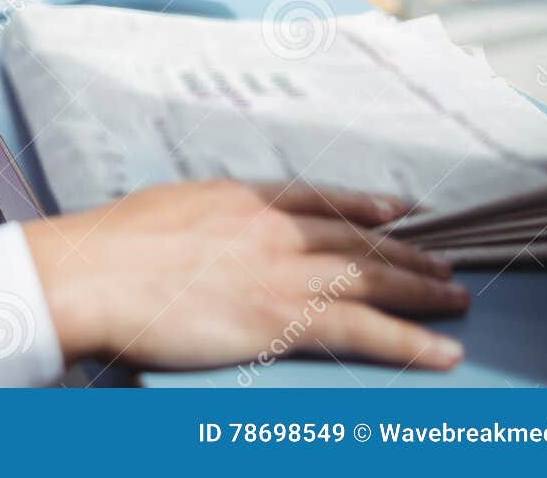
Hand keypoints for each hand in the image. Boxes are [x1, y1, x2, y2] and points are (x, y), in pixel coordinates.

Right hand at [23, 180, 467, 373]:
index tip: (397, 209)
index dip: (364, 205)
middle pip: (356, 239)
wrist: (90, 273)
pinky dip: (410, 341)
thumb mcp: (162, 210)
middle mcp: (271, 226)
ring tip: (455, 298)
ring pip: (372, 278)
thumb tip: (202, 233)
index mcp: (239, 197)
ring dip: (420, 289)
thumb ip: (198, 218)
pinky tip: (441, 351)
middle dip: (405, 253)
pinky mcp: (283, 317)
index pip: (319, 198)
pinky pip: (364, 330)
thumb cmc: (107, 248)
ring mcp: (281, 269)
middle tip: (444, 263)